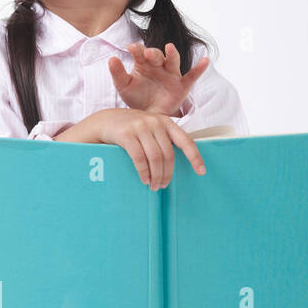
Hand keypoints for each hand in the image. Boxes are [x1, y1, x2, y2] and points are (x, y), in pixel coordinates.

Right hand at [55, 106, 205, 189]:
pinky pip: (139, 158)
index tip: (201, 172)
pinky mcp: (126, 134)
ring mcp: (140, 127)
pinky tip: (144, 180)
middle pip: (168, 154)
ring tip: (154, 186)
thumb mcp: (150, 128)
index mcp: (165, 122)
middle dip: (167, 173)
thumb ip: (163, 138)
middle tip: (163, 186)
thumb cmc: (131, 129)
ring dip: (156, 175)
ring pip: (155, 157)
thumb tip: (175, 163)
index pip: (185, 140)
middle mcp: (155, 122)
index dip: (195, 157)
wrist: (105, 120)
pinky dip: (143, 172)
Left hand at [108, 42, 208, 117]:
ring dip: (171, 55)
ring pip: (173, 61)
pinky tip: (205, 61)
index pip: (140, 52)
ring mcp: (171, 74)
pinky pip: (192, 76)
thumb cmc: (136, 97)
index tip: (130, 48)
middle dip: (152, 53)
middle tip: (147, 54)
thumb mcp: (124, 87)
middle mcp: (158, 66)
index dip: (136, 49)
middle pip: (156, 55)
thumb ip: (118, 74)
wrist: (147, 116)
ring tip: (170, 48)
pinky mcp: (182, 85)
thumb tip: (111, 59)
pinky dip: (199, 68)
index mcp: (143, 64)